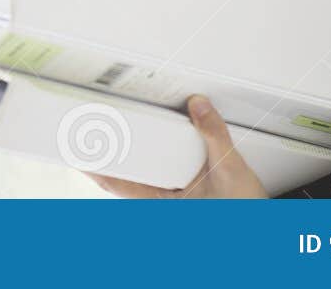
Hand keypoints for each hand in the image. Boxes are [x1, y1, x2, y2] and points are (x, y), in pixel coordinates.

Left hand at [87, 95, 269, 198]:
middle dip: (102, 156)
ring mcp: (167, 200)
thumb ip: (212, 134)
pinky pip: (152, 175)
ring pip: (134, 177)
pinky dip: (142, 159)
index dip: (92, 165)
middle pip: (119, 177)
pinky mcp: (178, 195)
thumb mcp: (227, 168)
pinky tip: (141, 145)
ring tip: (105, 133)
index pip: (115, 183)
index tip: (73, 148)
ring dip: (121, 158)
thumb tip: (198, 106)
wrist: (257, 224)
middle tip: (83, 130)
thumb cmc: (242, 208)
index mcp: (161, 201)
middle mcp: (159, 202)